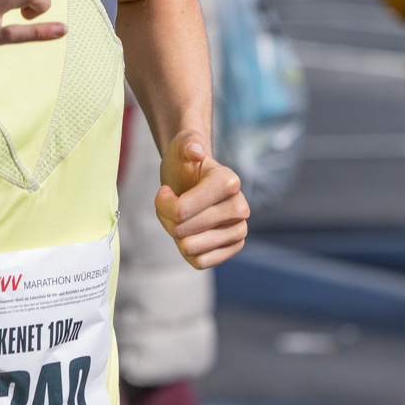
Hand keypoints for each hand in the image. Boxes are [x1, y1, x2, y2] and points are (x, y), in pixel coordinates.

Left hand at [153, 130, 249, 269]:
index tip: (165, 191)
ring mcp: (240, 230)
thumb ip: (187, 141)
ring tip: (181, 218)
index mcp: (229, 182)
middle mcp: (241, 208)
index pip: (182, 211)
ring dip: (176, 235)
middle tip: (172, 205)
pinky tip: (191, 233)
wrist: (193, 181)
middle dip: (168, 219)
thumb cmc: (185, 164)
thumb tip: (196, 150)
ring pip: (190, 248)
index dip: (163, 204)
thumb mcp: (181, 145)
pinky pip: (201, 262)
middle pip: (183, 231)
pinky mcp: (234, 247)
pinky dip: (188, 251)